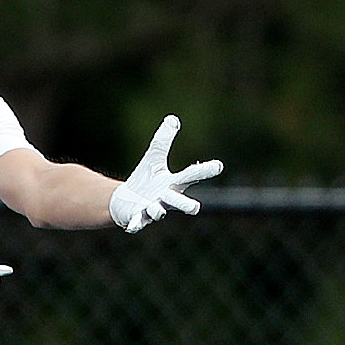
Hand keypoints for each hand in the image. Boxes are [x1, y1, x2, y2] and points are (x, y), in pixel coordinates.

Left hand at [108, 114, 223, 231]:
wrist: (126, 202)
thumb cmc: (146, 181)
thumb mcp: (154, 158)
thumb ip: (163, 141)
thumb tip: (173, 118)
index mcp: (173, 184)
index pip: (191, 175)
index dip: (204, 170)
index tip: (218, 165)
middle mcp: (165, 199)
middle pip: (179, 201)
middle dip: (186, 205)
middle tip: (195, 208)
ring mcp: (151, 209)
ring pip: (158, 212)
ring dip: (157, 210)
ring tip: (156, 209)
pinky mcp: (136, 217)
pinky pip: (136, 222)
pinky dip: (135, 223)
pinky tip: (130, 226)